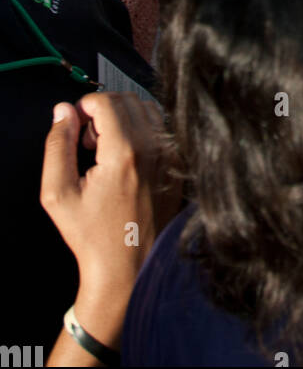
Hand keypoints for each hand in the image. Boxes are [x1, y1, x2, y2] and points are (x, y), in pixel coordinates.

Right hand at [40, 92, 180, 349]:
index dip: (84, 107)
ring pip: (147, 109)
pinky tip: (127, 158)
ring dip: (123, 118)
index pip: (106, 101)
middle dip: (102, 111)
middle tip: (88, 142)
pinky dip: (142, 131)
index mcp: (125, 152)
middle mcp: (154, 147)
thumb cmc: (91, 235)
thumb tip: (64, 111)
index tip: (75, 127)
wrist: (128, 268)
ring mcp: (171, 155)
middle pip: (127, 100)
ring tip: (106, 150)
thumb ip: (57, 146)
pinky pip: (161, 128)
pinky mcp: (179, 165)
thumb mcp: (58, 194)